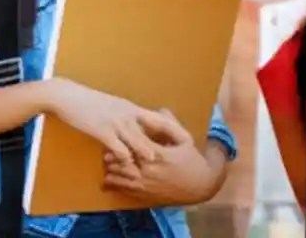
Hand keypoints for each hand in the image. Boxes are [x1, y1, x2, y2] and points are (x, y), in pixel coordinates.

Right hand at [44, 78, 183, 163]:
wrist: (67, 96)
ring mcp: (116, 121)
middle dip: (167, 140)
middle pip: (154, 127)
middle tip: (180, 154)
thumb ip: (126, 116)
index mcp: (132, 108)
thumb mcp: (112, 107)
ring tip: (155, 164)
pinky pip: (116, 145)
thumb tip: (137, 127)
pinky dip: (123, 155)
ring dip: (145, 152)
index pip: (159, 118)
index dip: (174, 129)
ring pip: (137, 138)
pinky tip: (127, 164)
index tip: (186, 139)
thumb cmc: (89, 103)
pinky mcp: (102, 130)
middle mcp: (128, 113)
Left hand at [103, 110, 218, 204]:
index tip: (117, 129)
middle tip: (107, 143)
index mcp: (157, 154)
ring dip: (110, 166)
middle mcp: (147, 170)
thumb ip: (171, 125)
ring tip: (106, 158)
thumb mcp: (186, 139)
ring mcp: (143, 184)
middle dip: (112, 151)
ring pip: (118, 174)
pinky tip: (107, 178)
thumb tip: (159, 109)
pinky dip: (111, 183)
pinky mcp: (142, 195)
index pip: (133, 143)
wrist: (199, 187)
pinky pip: (121, 189)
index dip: (122, 136)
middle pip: (121, 159)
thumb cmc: (193, 161)